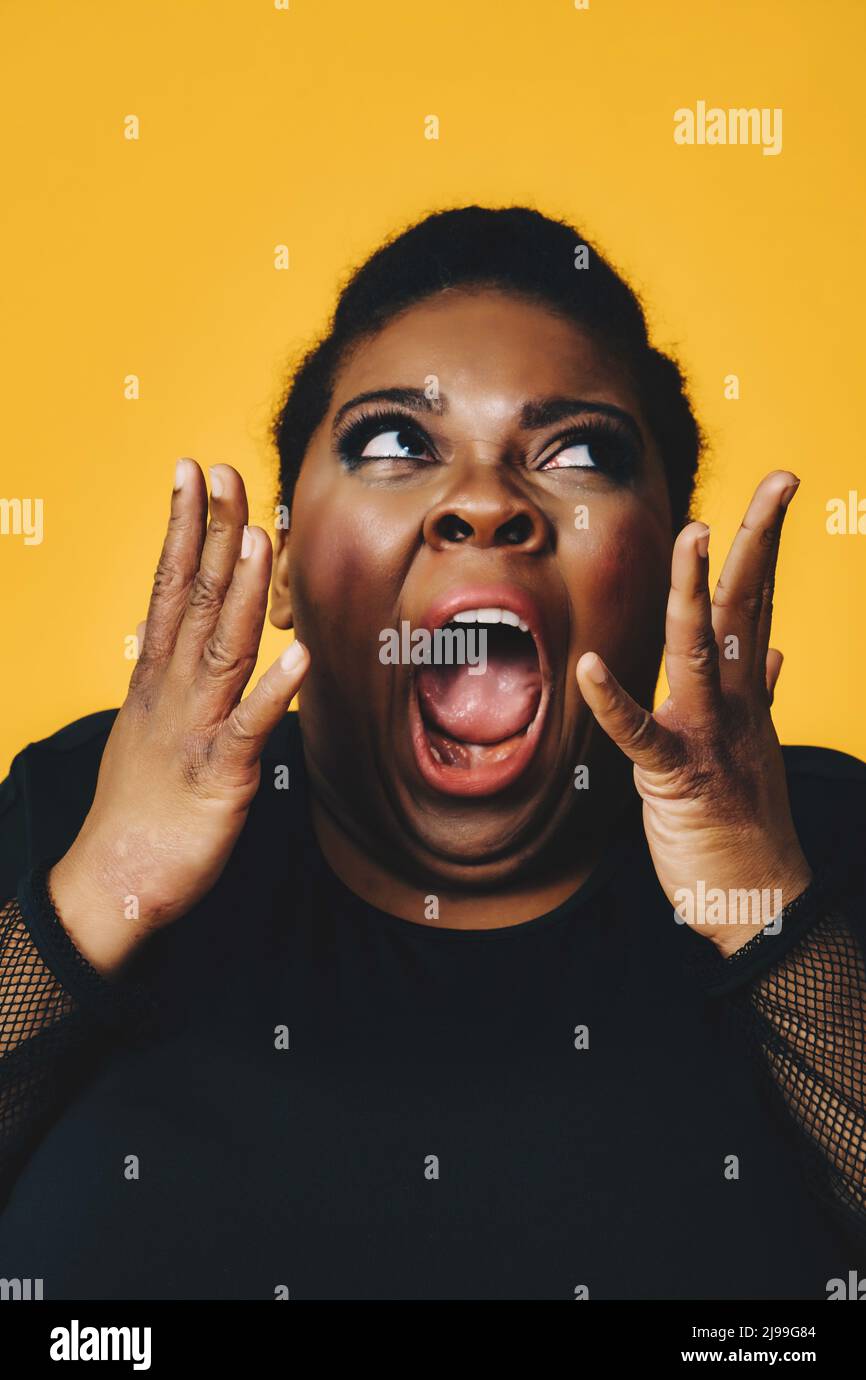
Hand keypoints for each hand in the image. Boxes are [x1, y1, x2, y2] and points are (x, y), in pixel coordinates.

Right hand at [50, 458, 308, 973]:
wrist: (114, 880)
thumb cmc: (140, 805)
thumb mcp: (151, 726)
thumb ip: (176, 679)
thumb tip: (187, 640)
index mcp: (156, 677)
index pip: (168, 585)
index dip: (183, 526)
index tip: (191, 471)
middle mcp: (171, 691)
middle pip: (192, 599)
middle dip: (210, 533)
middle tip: (223, 470)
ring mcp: (194, 728)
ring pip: (220, 647)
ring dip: (240, 591)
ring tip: (259, 537)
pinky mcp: (219, 773)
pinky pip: (250, 726)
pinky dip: (273, 690)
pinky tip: (296, 654)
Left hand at [576, 469, 811, 957]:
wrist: (762, 903)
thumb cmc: (747, 825)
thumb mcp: (756, 749)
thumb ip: (761, 696)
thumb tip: (778, 656)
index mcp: (749, 694)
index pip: (761, 603)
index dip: (766, 543)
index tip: (779, 486)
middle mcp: (738, 705)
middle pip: (752, 610)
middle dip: (759, 543)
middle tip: (776, 481)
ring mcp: (713, 739)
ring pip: (703, 655)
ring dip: (694, 595)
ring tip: (691, 536)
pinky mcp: (680, 780)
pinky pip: (643, 736)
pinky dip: (616, 703)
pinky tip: (590, 668)